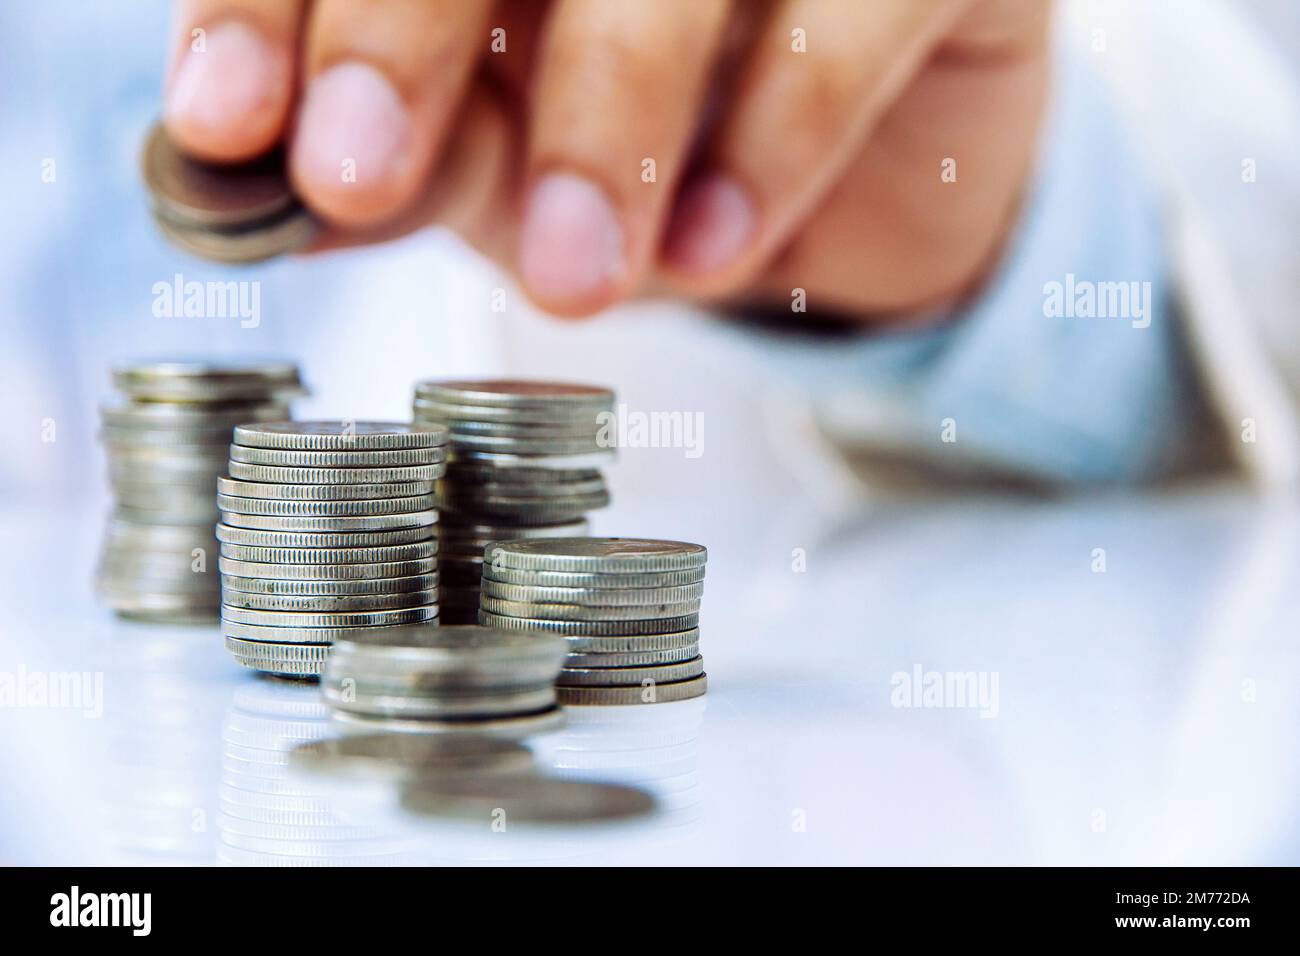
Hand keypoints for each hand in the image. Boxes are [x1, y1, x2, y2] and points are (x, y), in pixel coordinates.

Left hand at [163, 0, 1049, 321]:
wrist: (866, 183)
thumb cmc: (668, 154)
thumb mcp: (520, 169)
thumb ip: (420, 159)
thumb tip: (265, 188)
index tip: (227, 123)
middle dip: (404, 26)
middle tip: (358, 173)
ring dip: (607, 111)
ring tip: (572, 274)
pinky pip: (851, 14)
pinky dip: (772, 138)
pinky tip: (711, 254)